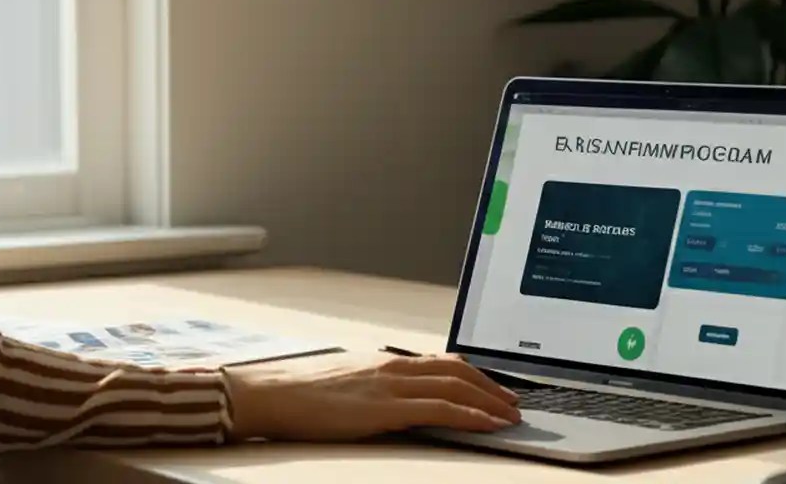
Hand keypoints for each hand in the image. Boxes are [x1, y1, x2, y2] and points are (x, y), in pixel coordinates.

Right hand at [224, 351, 521, 441]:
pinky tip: (487, 424)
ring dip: (490, 401)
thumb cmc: (300, 393)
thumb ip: (374, 386)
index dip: (473, 375)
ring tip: (510, 416)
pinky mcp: (386, 407)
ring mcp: (391, 385)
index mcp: (384, 361)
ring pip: (456, 386)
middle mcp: (393, 366)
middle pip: (457, 370)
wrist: (273, 394)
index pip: (441, 362)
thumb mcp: (346, 383)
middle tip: (513, 402)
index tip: (493, 387)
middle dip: (491, 387)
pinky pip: (440, 408)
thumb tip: (394, 400)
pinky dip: (471, 415)